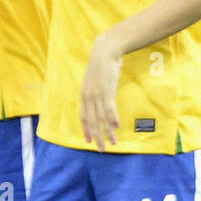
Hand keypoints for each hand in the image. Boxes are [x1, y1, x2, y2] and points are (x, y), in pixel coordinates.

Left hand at [80, 33, 122, 149]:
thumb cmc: (101, 64)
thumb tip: (100, 99)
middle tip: (101, 149)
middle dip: (97, 137)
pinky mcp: (107, 90)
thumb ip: (95, 91)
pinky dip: (112, 119)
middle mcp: (88, 97)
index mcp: (84, 95)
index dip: (86, 130)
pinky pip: (109, 108)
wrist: (105, 51)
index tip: (89, 141)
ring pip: (101, 118)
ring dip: (107, 132)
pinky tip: (117, 127)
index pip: (84, 117)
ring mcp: (97, 95)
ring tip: (113, 143)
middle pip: (92, 122)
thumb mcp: (95, 80)